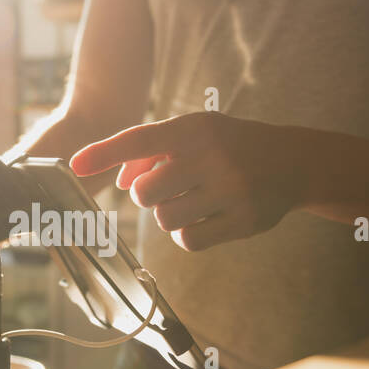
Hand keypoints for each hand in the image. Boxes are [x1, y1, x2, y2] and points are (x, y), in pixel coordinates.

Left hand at [69, 112, 310, 250]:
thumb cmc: (230, 145)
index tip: (75, 165)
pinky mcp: (242, 221)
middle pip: (146, 192)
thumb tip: (119, 180)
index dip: (104, 152)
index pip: (140, 139)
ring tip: (189, 201)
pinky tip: (204, 218)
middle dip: (146, 195)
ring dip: (167, 215)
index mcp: (196, 129)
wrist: (293, 162)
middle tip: (165, 188)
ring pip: (165, 218)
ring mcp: (230, 190)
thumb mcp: (196, 133)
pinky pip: (189, 240)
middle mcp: (213, 157)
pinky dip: (187, 233)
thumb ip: (153, 150)